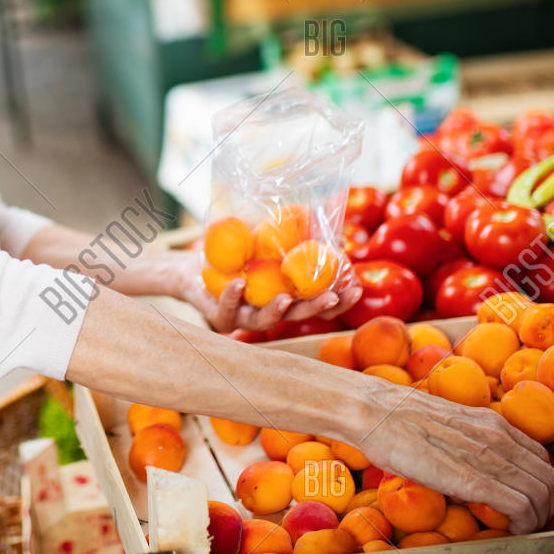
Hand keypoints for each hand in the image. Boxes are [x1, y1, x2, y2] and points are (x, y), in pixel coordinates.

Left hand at [171, 251, 359, 332]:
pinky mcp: (220, 316)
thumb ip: (301, 234)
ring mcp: (245, 316)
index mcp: (288, 295)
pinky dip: (233, 296)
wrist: (197, 262)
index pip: (319, 304)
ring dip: (277, 310)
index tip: (356, 288)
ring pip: (264, 321)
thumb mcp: (271, 237)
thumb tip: (339, 231)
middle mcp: (271, 310)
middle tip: (330, 297)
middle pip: (299, 315)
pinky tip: (240, 282)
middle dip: (317, 308)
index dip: (339, 300)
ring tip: (286, 297)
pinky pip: (227, 310)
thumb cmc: (239, 252)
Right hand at [340, 377, 553, 534]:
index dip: (542, 483)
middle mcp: (498, 436)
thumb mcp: (443, 426)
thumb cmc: (394, 419)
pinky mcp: (473, 479)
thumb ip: (465, 444)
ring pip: (540, 492)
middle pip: (547, 476)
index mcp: (491, 423)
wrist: (375, 413)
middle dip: (548, 504)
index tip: (532, 500)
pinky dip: (525, 523)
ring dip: (539, 517)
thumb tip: (467, 470)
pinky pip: (520, 504)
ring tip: (525, 529)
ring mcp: (488, 456)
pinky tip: (513, 530)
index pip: (539, 456)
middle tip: (534, 521)